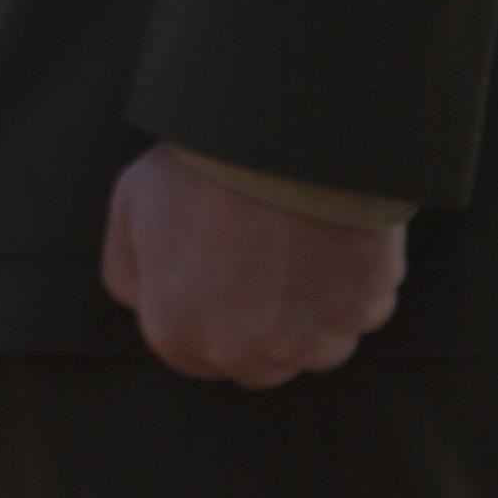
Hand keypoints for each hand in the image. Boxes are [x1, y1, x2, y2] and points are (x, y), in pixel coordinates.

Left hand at [100, 147, 405, 386]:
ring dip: (321, 308)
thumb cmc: (200, 166)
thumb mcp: (132, 207)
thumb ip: (130, 271)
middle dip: (271, 325)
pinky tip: (341, 235)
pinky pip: (367, 308)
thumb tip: (142, 302)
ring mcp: (304, 340)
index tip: (235, 281)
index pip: (202, 359)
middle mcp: (239, 355)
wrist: (273, 136)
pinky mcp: (359, 314)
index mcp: (177, 335)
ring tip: (308, 243)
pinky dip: (361, 280)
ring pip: (322, 345)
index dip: (220, 319)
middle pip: (265, 361)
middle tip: (275, 260)